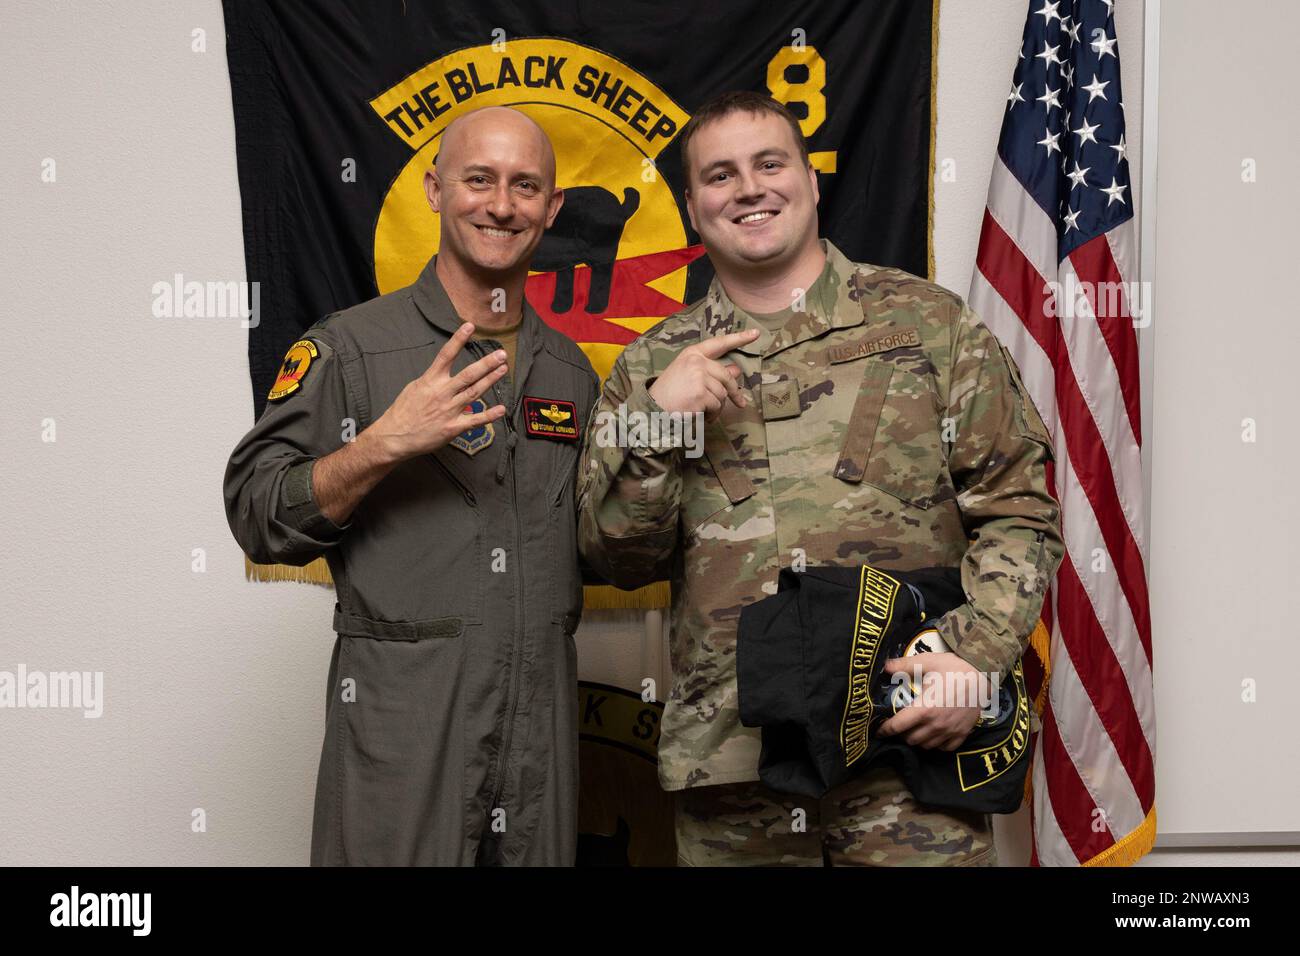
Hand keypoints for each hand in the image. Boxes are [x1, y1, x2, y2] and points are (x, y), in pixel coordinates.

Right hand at [369, 322, 507, 461]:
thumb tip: (443, 372)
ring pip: (474, 392)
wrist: (394, 436)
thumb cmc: (403, 411)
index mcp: (430, 381)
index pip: (446, 355)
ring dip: (491, 380)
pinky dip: (489, 415)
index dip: (458, 340)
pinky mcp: (453, 427)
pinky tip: (502, 409)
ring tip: (503, 369)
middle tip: (501, 354)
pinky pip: (475, 420)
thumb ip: (432, 379)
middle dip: (486, 363)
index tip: (469, 326)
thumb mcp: (414, 387)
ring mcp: (449, 410)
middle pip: (468, 375)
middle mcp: (442, 393)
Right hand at [648, 328, 758, 421]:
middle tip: (741, 403)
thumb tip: (736, 369)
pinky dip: (712, 415)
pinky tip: (700, 416)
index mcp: (692, 354)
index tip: (756, 333)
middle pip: (726, 376)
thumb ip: (711, 371)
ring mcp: (698, 377)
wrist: (652, 409)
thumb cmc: (669, 394)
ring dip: (717, 407)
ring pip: (722, 394)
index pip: (719, 343)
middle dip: (734, 392)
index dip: (739, 338)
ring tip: (703, 411)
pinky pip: (717, 406)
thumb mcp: (688, 376)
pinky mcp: (700, 393)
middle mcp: (696, 362)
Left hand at [877, 652, 987, 750]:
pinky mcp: (962, 734)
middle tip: (899, 725)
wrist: (983, 674)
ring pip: (926, 746)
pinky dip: (936, 745)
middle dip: (901, 734)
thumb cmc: (953, 667)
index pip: (897, 727)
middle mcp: (935, 725)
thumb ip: (903, 665)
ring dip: (917, 739)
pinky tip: (933, 734)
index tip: (878, 730)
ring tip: (915, 729)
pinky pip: (944, 748)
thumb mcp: (927, 662)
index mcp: (924, 709)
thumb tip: (884, 667)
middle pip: (910, 739)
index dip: (884, 730)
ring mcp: (949, 732)